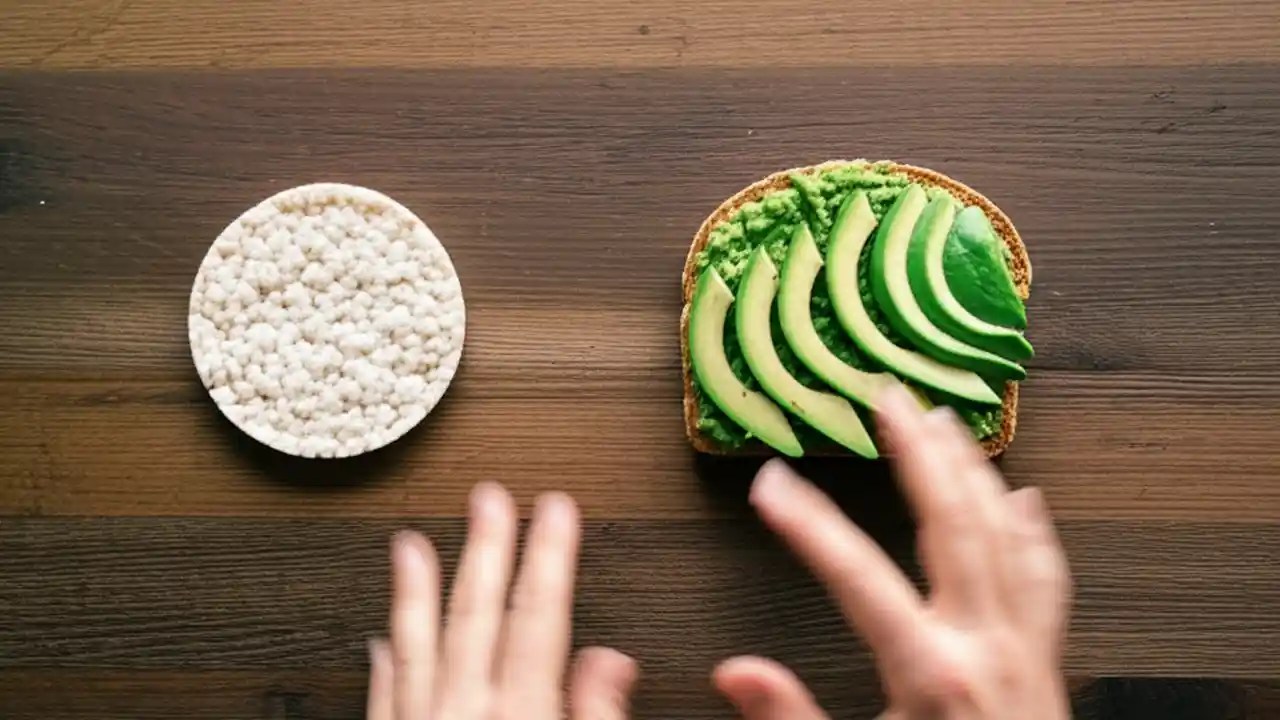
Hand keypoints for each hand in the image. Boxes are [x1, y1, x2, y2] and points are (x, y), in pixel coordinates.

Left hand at [367, 483, 637, 719]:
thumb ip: (598, 713)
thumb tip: (611, 661)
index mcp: (524, 714)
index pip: (539, 618)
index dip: (549, 556)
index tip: (555, 509)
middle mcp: (467, 713)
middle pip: (477, 617)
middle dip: (486, 550)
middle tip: (487, 497)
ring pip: (418, 647)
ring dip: (416, 592)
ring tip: (408, 543)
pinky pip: (385, 699)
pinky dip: (385, 668)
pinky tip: (380, 641)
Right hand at [715, 386, 1070, 719]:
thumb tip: (736, 674)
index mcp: (930, 675)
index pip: (856, 577)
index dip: (807, 524)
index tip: (772, 484)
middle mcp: (984, 647)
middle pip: (949, 524)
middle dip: (915, 453)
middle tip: (887, 398)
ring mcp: (1023, 649)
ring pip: (1002, 535)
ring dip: (972, 470)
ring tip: (945, 420)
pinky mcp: (1046, 662)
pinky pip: (1046, 579)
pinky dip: (1034, 532)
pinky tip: (1026, 499)